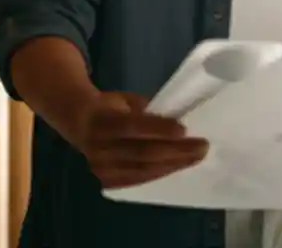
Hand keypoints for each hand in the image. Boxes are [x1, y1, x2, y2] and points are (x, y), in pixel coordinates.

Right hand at [72, 91, 208, 188]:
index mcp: (102, 120)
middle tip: (202, 146)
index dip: (158, 129)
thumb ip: (147, 112)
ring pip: (143, 169)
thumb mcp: (126, 101)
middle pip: (141, 152)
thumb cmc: (112, 107)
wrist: (80, 122)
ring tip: (196, 157)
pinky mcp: (107, 180)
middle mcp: (98, 147)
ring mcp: (100, 167)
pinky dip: (161, 173)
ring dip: (173, 164)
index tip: (184, 129)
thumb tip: (179, 119)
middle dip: (175, 151)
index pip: (132, 126)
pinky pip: (138, 180)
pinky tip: (179, 166)